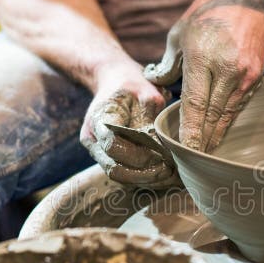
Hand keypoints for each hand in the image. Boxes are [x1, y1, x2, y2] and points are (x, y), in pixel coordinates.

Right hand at [80, 60, 177, 187]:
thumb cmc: (130, 84)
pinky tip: (163, 177)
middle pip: (114, 168)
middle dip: (144, 174)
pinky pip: (124, 175)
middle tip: (170, 171)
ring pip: (119, 176)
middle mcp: (93, 139)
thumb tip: (162, 137)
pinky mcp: (107, 158)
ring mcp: (97, 151)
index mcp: (99, 118)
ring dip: (145, 180)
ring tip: (170, 176)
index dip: (138, 154)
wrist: (113, 82)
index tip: (162, 154)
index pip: (114, 145)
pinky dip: (143, 179)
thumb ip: (151, 110)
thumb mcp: (143, 88)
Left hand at [144, 0, 263, 151]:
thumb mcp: (178, 35)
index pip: (195, 104)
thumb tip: (156, 84)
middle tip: (191, 162)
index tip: (183, 150)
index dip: (190, 130)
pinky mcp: (257, 77)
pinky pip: (238, 106)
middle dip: (202, 141)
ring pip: (228, 115)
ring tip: (204, 156)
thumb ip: (167, 65)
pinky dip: (227, 123)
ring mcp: (245, 75)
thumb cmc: (206, 15)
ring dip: (215, 137)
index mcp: (203, 58)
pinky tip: (218, 136)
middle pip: (212, 116)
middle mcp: (227, 69)